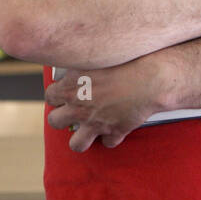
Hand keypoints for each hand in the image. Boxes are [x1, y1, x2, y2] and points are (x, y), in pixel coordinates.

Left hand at [45, 53, 171, 151]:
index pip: (49, 97)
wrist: (151, 77)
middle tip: (73, 110)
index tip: (64, 93)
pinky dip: (111, 137)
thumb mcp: (96, 56)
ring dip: (80, 138)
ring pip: (76, 143)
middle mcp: (79, 107)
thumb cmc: (126, 61)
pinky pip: (108, 143)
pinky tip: (114, 128)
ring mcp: (95, 122)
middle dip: (62, 117)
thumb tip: (74, 59)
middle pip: (55, 121)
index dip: (56, 96)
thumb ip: (80, 63)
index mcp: (71, 87)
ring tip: (87, 130)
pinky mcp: (114, 131)